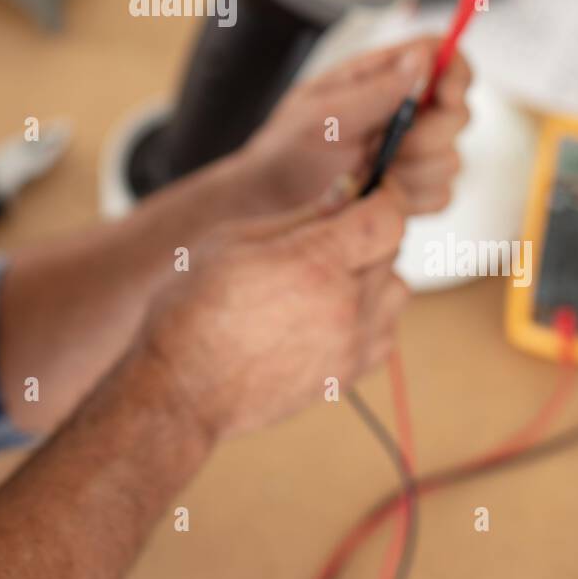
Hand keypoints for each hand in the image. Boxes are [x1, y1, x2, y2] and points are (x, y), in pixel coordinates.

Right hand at [144, 179, 410, 441]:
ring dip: (374, 276)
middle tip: (327, 234)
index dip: (383, 196)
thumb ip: (301, 216)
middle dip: (367, 233)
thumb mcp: (234, 240)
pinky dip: (370, 317)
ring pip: (396, 293)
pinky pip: (385, 334)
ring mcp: (349, 347)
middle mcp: (344, 307)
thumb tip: (347, 190)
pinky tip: (330, 313)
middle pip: (392, 252)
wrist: (181, 387)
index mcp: (316, 264)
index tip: (369, 191)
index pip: (388, 218)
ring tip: (328, 277)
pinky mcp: (346, 376)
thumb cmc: (193, 307)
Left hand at [236, 36, 471, 217]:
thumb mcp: (320, 113)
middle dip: (427, 135)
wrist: (268, 204)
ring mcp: (411, 154)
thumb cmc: (284, 148)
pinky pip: (440, 195)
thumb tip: (421, 58)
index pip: (441, 56)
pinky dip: (413, 198)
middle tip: (381, 146)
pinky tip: (377, 194)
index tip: (446, 94)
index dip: (455, 71)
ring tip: (367, 172)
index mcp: (380, 77)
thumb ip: (374, 90)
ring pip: (452, 160)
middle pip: (458, 114)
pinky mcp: (413, 191)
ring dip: (413, 171)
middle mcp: (403, 112)